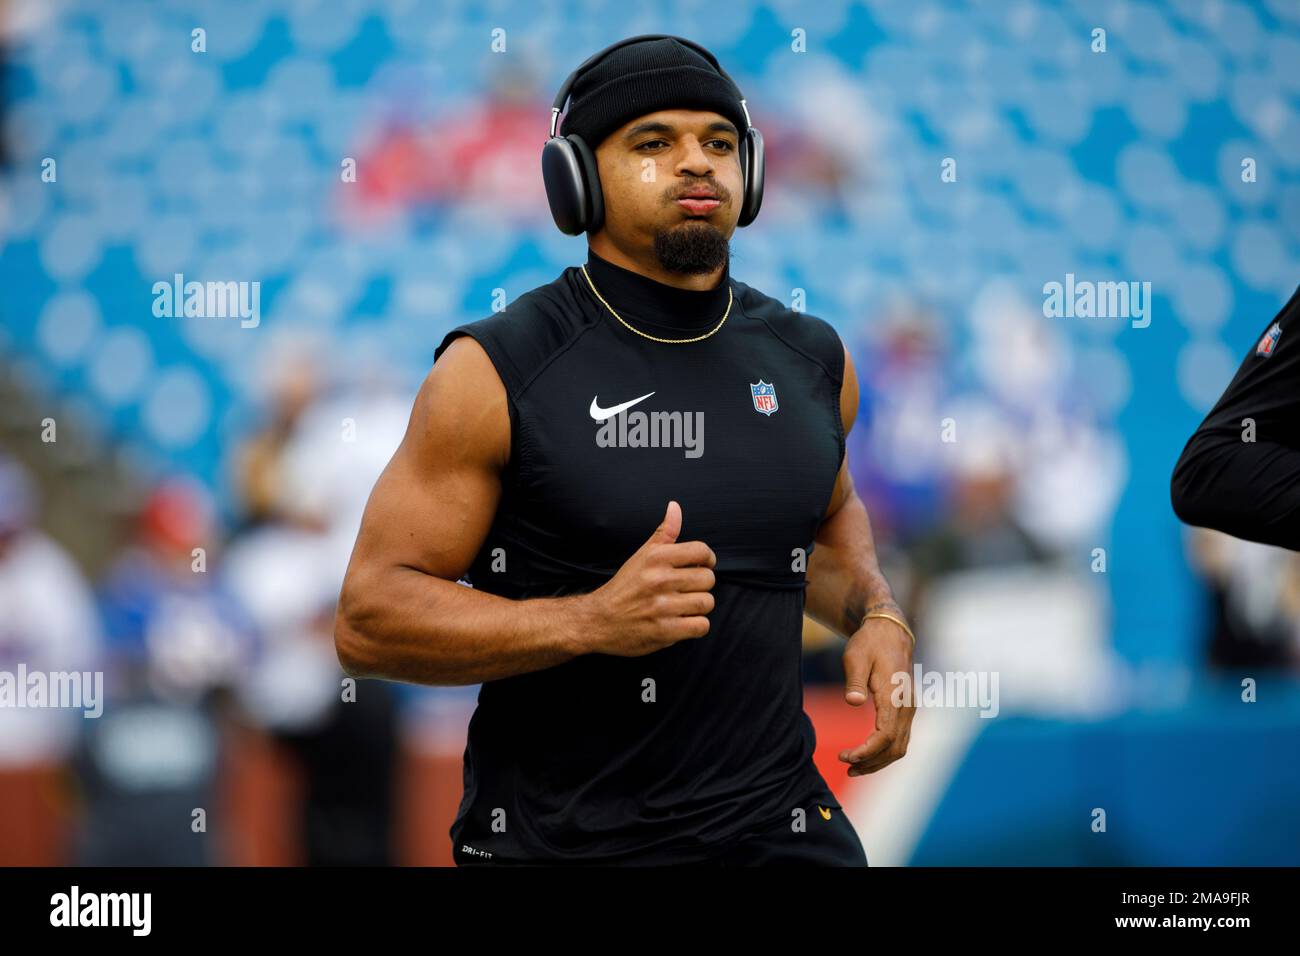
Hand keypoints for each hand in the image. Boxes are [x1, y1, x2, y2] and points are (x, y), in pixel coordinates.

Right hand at [577, 500, 715, 656]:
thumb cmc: (624, 587)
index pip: (702, 551)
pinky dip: (696, 626)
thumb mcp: (642, 556)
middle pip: (708, 579)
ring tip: (683, 606)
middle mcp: (659, 580)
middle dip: (701, 585)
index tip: (700, 566)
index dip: (707, 559)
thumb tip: (675, 507)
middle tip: (687, 589)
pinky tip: (682, 622)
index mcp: (656, 558)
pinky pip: (701, 626)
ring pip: (707, 602)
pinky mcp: (664, 631)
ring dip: (698, 607)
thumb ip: (664, 532)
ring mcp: (662, 606)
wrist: (598, 620)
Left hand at [838, 608, 915, 775]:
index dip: (867, 751)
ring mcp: (909, 708)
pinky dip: (884, 752)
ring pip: (900, 746)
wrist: (889, 632)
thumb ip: (854, 680)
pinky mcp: (906, 709)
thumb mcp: (855, 656)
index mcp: (894, 694)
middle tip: (846, 765)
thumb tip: (853, 702)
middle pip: (895, 747)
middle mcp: (907, 705)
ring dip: (878, 761)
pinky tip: (866, 755)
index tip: (845, 756)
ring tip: (852, 767)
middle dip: (871, 762)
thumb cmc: (869, 644)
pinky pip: (900, 738)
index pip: (886, 734)